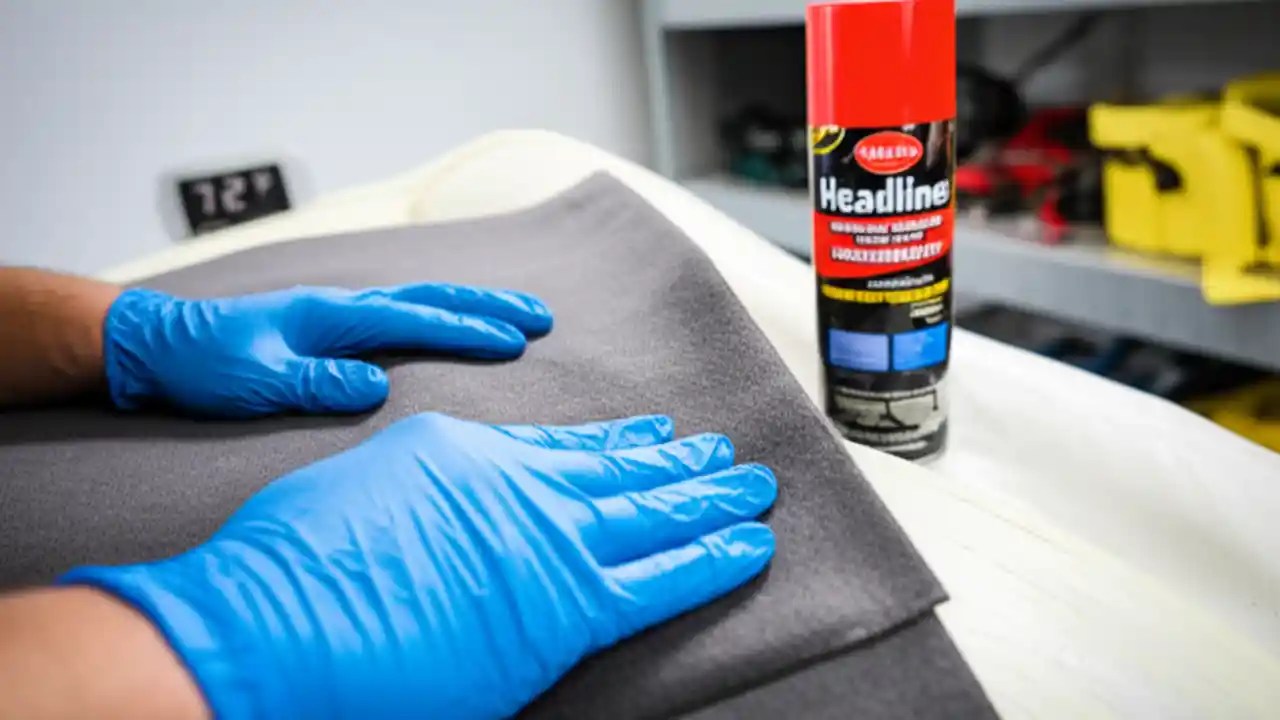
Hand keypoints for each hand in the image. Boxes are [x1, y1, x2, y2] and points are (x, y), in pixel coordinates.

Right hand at [62, 413, 777, 719]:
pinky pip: (660, 579)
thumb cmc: (289, 565)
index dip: (614, 443)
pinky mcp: (566, 606)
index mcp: (467, 455)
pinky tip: (748, 545)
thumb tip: (438, 503)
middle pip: (617, 470)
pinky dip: (710, 559)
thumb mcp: (360, 487)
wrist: (273, 620)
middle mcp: (518, 486)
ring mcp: (548, 541)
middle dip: (675, 462)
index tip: (649, 434)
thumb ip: (420, 487)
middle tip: (719, 452)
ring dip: (707, 500)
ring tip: (751, 486)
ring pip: (652, 514)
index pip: (561, 449)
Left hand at [104, 284, 552, 416]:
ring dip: (471, 305)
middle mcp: (343, 307)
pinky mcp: (331, 327)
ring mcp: (338, 313)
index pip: (414, 321)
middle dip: (489, 306)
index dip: (467, 331)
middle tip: (541, 316)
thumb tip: (377, 388)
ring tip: (516, 314)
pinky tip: (450, 324)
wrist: (158, 344)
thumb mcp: (255, 381)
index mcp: (332, 317)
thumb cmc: (204, 365)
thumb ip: (316, 383)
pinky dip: (439, 314)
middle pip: (431, 299)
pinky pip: (400, 315)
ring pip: (420, 302)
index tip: (515, 340)